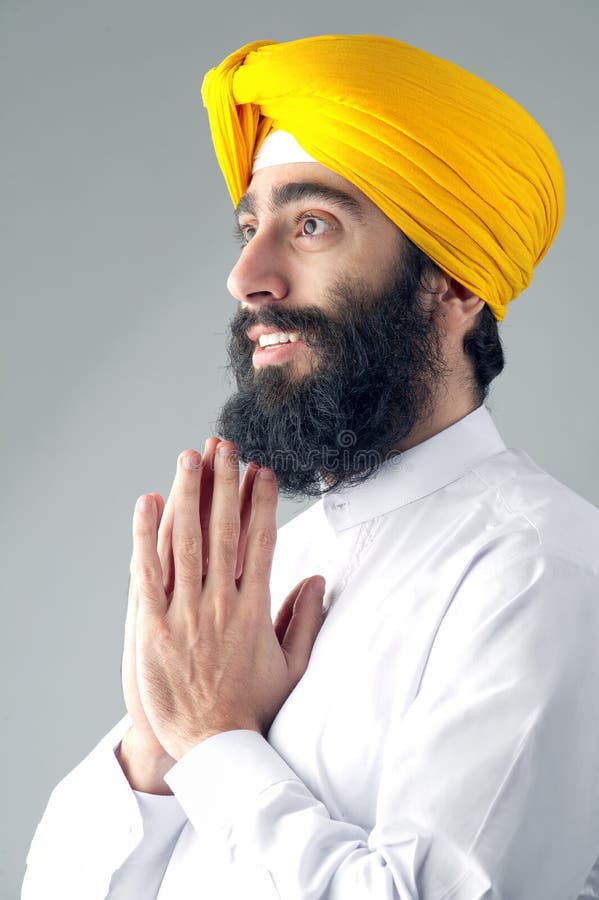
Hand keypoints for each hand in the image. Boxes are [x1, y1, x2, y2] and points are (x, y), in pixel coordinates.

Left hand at [130, 440, 324, 759]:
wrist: (212, 748)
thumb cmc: (253, 708)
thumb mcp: (291, 666)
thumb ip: (304, 620)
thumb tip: (316, 579)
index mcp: (254, 609)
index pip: (260, 541)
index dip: (260, 502)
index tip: (262, 471)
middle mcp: (220, 604)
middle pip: (222, 530)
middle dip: (224, 483)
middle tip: (225, 445)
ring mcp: (185, 614)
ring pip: (186, 542)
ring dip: (189, 495)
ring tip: (190, 457)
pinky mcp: (153, 628)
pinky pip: (148, 572)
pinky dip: (146, 535)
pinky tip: (149, 501)